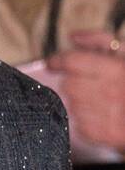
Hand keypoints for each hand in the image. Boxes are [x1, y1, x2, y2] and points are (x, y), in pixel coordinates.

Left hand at [47, 30, 124, 151]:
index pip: (72, 61)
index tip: (52, 62)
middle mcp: (108, 93)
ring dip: (79, 100)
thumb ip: (100, 40)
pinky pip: (77, 122)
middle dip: (73, 81)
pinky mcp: (99, 134)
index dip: (57, 60)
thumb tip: (74, 36)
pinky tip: (101, 113)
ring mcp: (103, 115)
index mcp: (116, 70)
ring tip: (98, 99)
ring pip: (71, 103)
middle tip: (88, 82)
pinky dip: (84, 117)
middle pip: (68, 84)